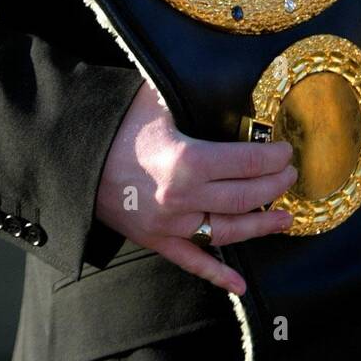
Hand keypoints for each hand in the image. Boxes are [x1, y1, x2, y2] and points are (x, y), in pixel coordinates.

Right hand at [94, 78, 295, 295]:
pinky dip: (217, 276)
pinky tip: (240, 287)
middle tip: (290, 176)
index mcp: (188, 160)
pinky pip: (191, 262)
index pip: (247, 163)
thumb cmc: (113, 124)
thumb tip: (215, 73)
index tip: (286, 152)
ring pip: (228, 232)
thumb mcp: (153, 99)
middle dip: (274, 187)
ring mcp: (170, 225)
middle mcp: (184, 198)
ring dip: (260, 226)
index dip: (273, 158)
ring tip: (284, 218)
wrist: (69, 158)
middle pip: (245, 197)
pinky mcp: (156, 241)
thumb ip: (187, 91)